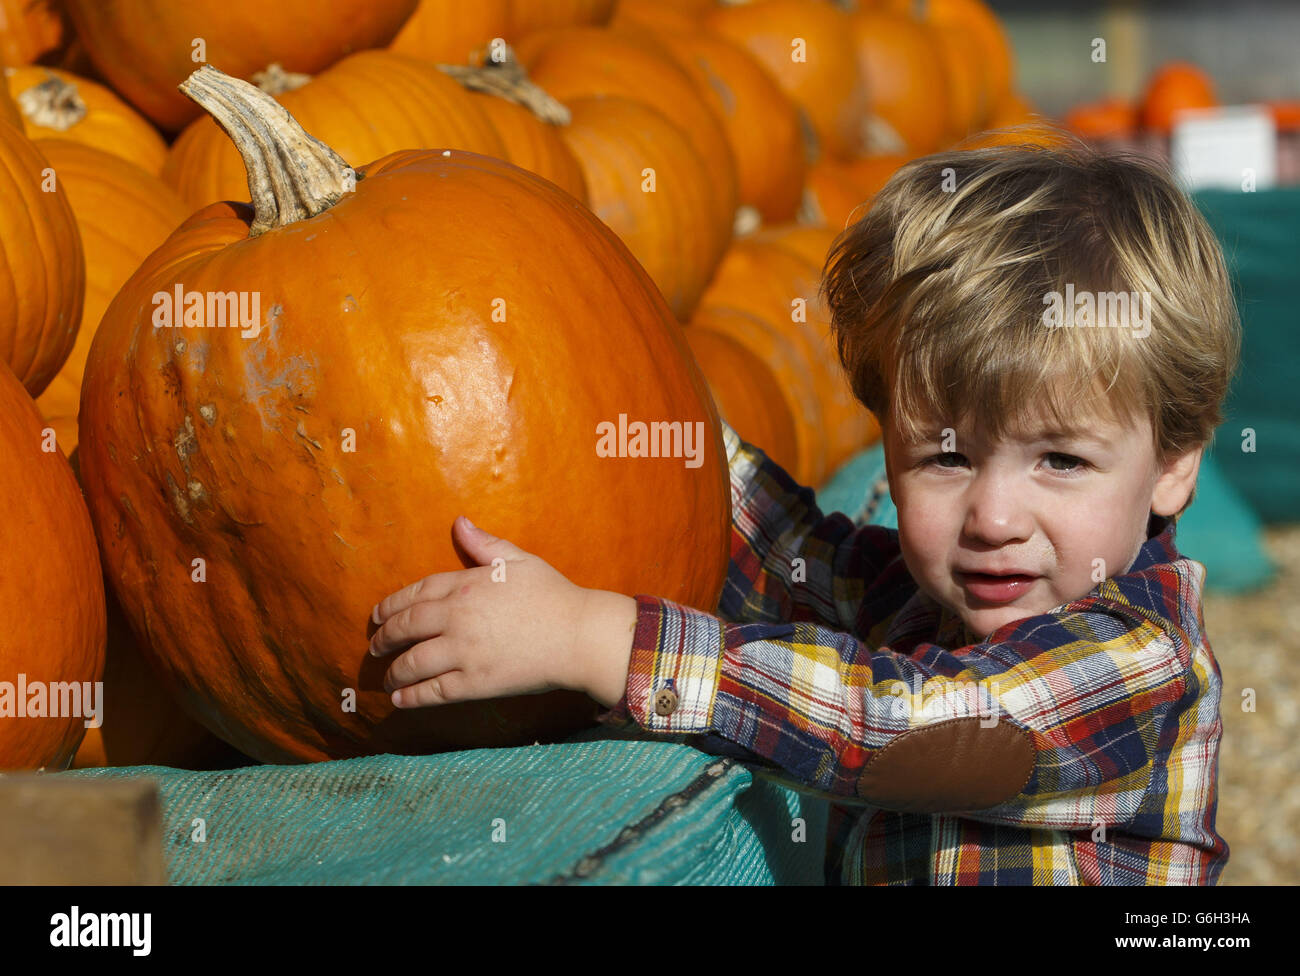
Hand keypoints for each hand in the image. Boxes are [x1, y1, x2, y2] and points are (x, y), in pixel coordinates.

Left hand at [369, 516, 635, 708]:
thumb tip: (459, 522)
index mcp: (465, 586)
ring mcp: (464, 653)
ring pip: (413, 663)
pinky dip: (411, 696)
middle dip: (383, 638)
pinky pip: (433, 691)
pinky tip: (399, 700)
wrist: (578, 636)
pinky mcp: (475, 683)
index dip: (390, 606)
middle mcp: (457, 619)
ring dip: (393, 672)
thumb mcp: (519, 560)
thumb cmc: (552, 594)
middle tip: (374, 646)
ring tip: (386, 677)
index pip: (415, 594)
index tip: (377, 615)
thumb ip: (484, 543)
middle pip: (405, 627)